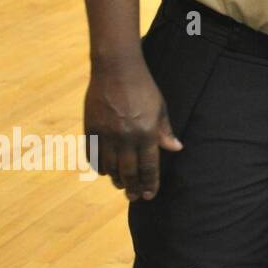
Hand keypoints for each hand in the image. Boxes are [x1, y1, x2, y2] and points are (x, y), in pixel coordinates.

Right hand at [83, 56, 182, 200]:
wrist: (116, 69)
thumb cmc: (143, 88)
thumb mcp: (160, 108)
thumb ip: (165, 131)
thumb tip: (176, 149)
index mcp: (146, 133)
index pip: (149, 166)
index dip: (150, 183)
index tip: (150, 195)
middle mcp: (126, 137)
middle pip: (128, 171)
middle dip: (133, 187)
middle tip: (135, 197)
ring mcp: (106, 134)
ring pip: (110, 167)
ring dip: (116, 179)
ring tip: (121, 185)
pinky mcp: (91, 129)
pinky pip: (93, 155)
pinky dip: (98, 166)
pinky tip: (104, 172)